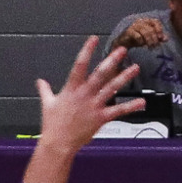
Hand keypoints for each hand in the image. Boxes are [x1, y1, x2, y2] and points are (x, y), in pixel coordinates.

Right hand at [35, 38, 143, 154]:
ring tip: (135, 68)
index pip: (80, 65)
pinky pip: (118, 110)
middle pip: (100, 74)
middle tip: (122, 50)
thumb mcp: (47, 104)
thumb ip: (45, 90)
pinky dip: (131, 106)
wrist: (58, 143)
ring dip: (124, 77)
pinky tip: (141, 102)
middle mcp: (84, 94)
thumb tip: (40, 82)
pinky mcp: (101, 118)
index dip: (87, 51)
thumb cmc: (53, 124)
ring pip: (111, 88)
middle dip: (112, 61)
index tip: (94, 39)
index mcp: (71, 88)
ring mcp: (94, 106)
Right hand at [116, 16, 167, 49]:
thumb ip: (158, 37)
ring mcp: (134, 25)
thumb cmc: (138, 39)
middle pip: (151, 28)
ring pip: (145, 31)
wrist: (124, 42)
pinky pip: (137, 35)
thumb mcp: (149, 39)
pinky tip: (141, 45)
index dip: (159, 29)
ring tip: (150, 48)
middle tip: (156, 47)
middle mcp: (141, 21)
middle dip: (154, 39)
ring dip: (149, 41)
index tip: (161, 38)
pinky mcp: (129, 31)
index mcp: (147, 21)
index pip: (156, 21)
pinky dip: (141, 41)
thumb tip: (166, 38)